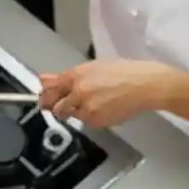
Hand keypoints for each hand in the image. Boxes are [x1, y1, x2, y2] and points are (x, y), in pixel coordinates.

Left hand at [39, 60, 172, 128]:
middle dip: (59, 107)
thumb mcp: (93, 67)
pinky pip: (86, 122)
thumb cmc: (123, 71)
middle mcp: (78, 91)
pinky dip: (91, 117)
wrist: (145, 85)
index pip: (51, 89)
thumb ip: (66, 76)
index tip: (46, 99)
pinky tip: (105, 107)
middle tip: (69, 104)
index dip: (46, 95)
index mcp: (77, 75)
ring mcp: (87, 108)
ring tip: (97, 101)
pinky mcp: (97, 121)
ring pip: (72, 115)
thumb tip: (43, 80)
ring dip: (78, 111)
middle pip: (56, 107)